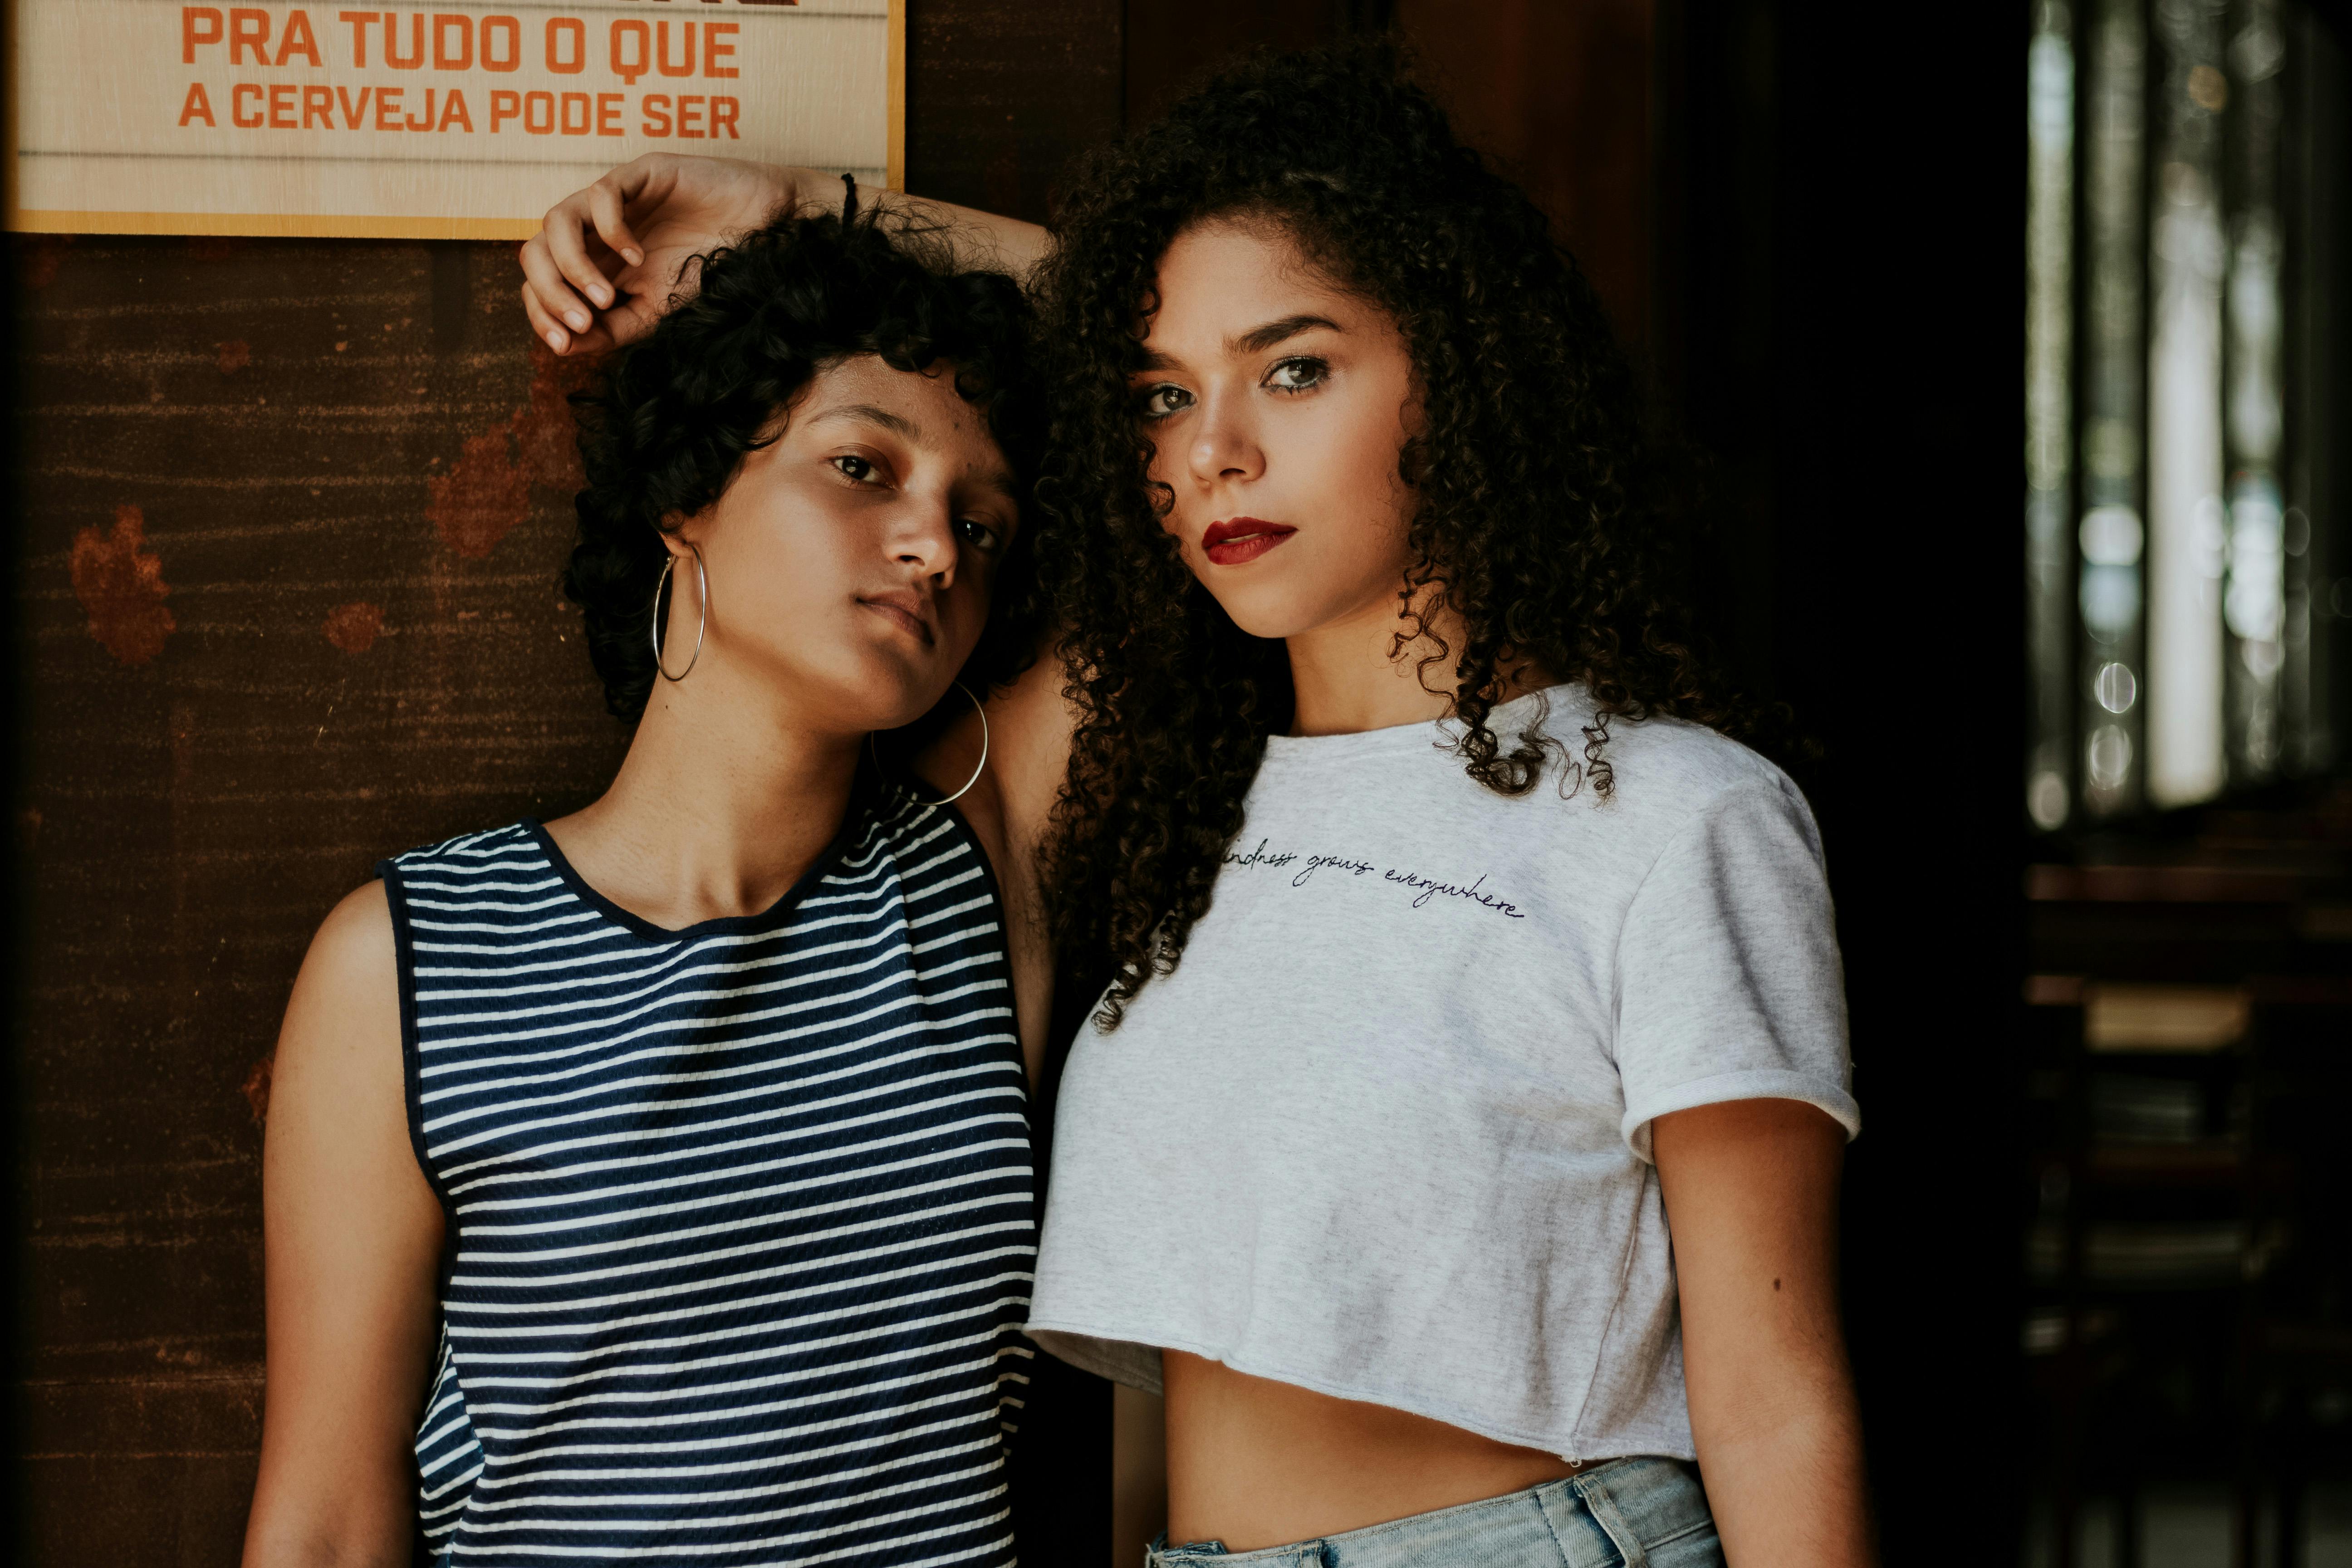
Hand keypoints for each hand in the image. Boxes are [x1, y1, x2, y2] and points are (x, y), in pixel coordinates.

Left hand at [519, 153, 794, 355]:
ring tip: (606, 296)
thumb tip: (562, 345)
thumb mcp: (654, 314)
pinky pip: (601, 196)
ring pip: (555, 222)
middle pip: (534, 251)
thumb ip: (610, 330)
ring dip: (573, 266)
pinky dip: (610, 231)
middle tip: (584, 322)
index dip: (542, 312)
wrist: (764, 235)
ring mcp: (615, 202)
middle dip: (550, 291)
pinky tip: (637, 255)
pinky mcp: (639, 175)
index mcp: (593, 262)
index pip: (541, 281)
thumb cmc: (711, 270)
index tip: (564, 342)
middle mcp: (594, 231)